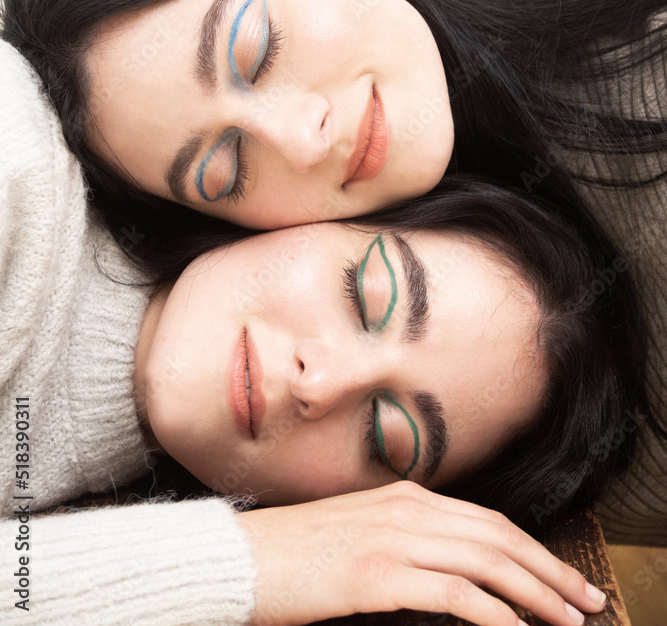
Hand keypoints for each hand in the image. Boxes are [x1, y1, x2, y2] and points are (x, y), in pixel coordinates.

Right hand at [236, 481, 606, 625]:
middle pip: (498, 536)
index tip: (561, 576)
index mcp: (406, 497)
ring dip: (535, 592)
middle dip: (549, 569)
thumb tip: (454, 568)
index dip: (532, 548)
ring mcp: (393, 539)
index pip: (487, 520)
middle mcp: (407, 509)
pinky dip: (493, 613)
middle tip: (584, 600)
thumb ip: (409, 539)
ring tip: (566, 619)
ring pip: (486, 561)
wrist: (244, 557)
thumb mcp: (362, 533)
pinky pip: (453, 593)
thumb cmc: (299, 552)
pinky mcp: (377, 575)